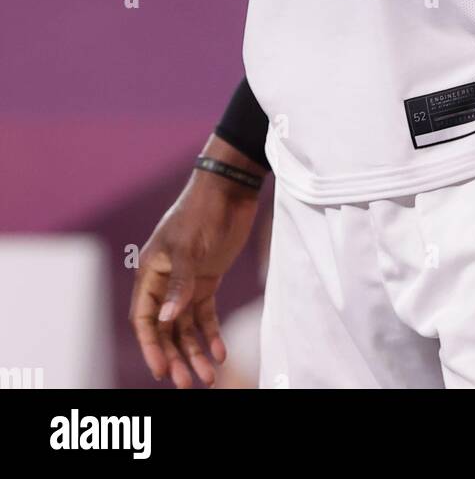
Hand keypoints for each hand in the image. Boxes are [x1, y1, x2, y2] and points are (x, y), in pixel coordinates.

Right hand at [129, 140, 262, 387]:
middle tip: (191, 384)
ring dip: (195, 352)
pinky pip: (205, 315)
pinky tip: (220, 353)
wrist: (230, 189)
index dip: (151, 347)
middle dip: (176, 357)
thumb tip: (167, 319)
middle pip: (165, 329)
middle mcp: (165, 281)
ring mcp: (186, 282)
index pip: (144, 319)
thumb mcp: (189, 248)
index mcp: (151, 273)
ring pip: (185, 327)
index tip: (162, 372)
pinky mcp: (207, 279)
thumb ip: (180, 284)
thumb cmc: (202, 213)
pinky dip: (211, 335)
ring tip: (209, 377)